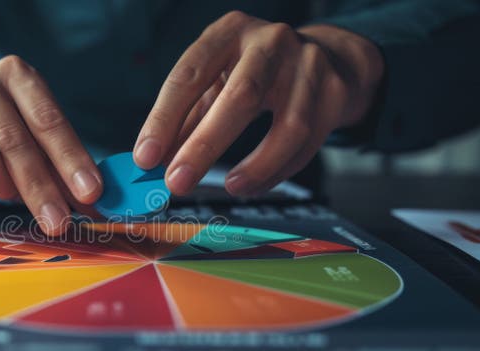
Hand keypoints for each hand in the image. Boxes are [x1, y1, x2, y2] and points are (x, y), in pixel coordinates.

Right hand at [0, 55, 102, 233]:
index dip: (71, 158)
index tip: (90, 193)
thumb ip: (57, 168)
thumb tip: (93, 202)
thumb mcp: (28, 146)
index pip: (49, 119)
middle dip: (41, 186)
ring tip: (5, 193)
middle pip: (15, 139)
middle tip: (58, 221)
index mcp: (17, 77)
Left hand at [133, 11, 383, 195]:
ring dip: (255, 165)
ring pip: (287, 125)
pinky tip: (253, 184)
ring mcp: (308, 64)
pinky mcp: (335, 92)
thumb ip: (184, 122)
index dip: (163, 119)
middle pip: (239, 96)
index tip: (145, 158)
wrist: (328, 58)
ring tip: (229, 187)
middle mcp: (270, 41)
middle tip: (177, 182)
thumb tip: (153, 165)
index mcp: (227, 34)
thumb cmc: (254, 74)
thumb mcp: (215, 85)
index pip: (189, 75)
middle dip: (204, 145)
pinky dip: (278, 170)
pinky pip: (308, 143)